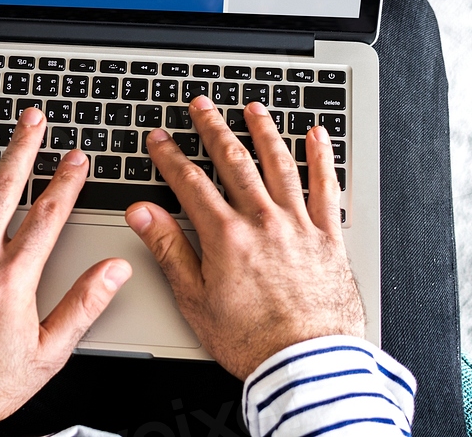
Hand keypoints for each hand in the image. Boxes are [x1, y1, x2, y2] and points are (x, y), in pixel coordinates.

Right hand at [127, 97, 363, 379]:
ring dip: (264, 132)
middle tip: (202, 106)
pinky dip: (321, 158)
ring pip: (279, 164)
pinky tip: (317, 136)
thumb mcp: (194, 298)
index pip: (190, 182)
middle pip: (233, 161)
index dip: (170, 156)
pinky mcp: (329, 237)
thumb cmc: (252, 341)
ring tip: (254, 109)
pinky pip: (327, 188)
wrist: (307, 365)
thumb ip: (168, 248)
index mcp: (225, 235)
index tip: (160, 139)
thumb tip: (143, 213)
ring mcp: (298, 225)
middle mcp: (262, 221)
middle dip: (213, 128)